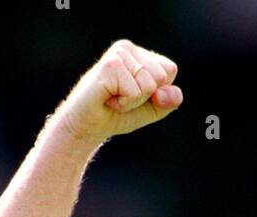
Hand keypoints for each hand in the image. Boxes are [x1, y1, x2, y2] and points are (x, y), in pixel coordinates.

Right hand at [61, 38, 181, 146]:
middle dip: (145, 97)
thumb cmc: (117, 115)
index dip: (158, 92)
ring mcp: (118, 54)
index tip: (134, 96)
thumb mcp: (151, 109)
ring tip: (113, 98)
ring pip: (149, 85)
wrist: (87, 127)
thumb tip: (166, 93)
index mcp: (139, 53)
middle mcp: (128, 48)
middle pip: (161, 76)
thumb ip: (169, 100)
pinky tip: (107, 98)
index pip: (169, 70)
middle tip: (121, 98)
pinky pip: (135, 92)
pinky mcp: (110, 65)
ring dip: (132, 102)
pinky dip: (124, 104)